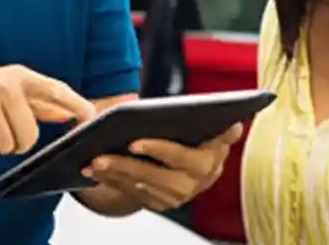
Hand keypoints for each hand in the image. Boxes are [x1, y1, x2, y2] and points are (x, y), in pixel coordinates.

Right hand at [0, 65, 96, 156]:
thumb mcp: (7, 90)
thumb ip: (39, 102)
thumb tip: (67, 112)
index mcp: (18, 77)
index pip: (56, 90)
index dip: (76, 105)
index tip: (90, 118)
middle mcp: (5, 85)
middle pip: (30, 136)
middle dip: (18, 143)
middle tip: (2, 131)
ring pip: (9, 146)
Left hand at [82, 123, 243, 211]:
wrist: (194, 160)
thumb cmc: (196, 133)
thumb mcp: (209, 126)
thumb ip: (218, 125)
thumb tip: (236, 126)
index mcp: (210, 160)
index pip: (182, 156)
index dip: (159, 149)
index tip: (134, 142)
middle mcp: (195, 183)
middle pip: (155, 175)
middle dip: (126, 165)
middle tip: (98, 155)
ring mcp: (177, 196)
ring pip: (140, 186)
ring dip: (113, 173)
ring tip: (91, 160)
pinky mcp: (160, 203)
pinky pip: (132, 193)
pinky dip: (111, 181)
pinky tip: (94, 170)